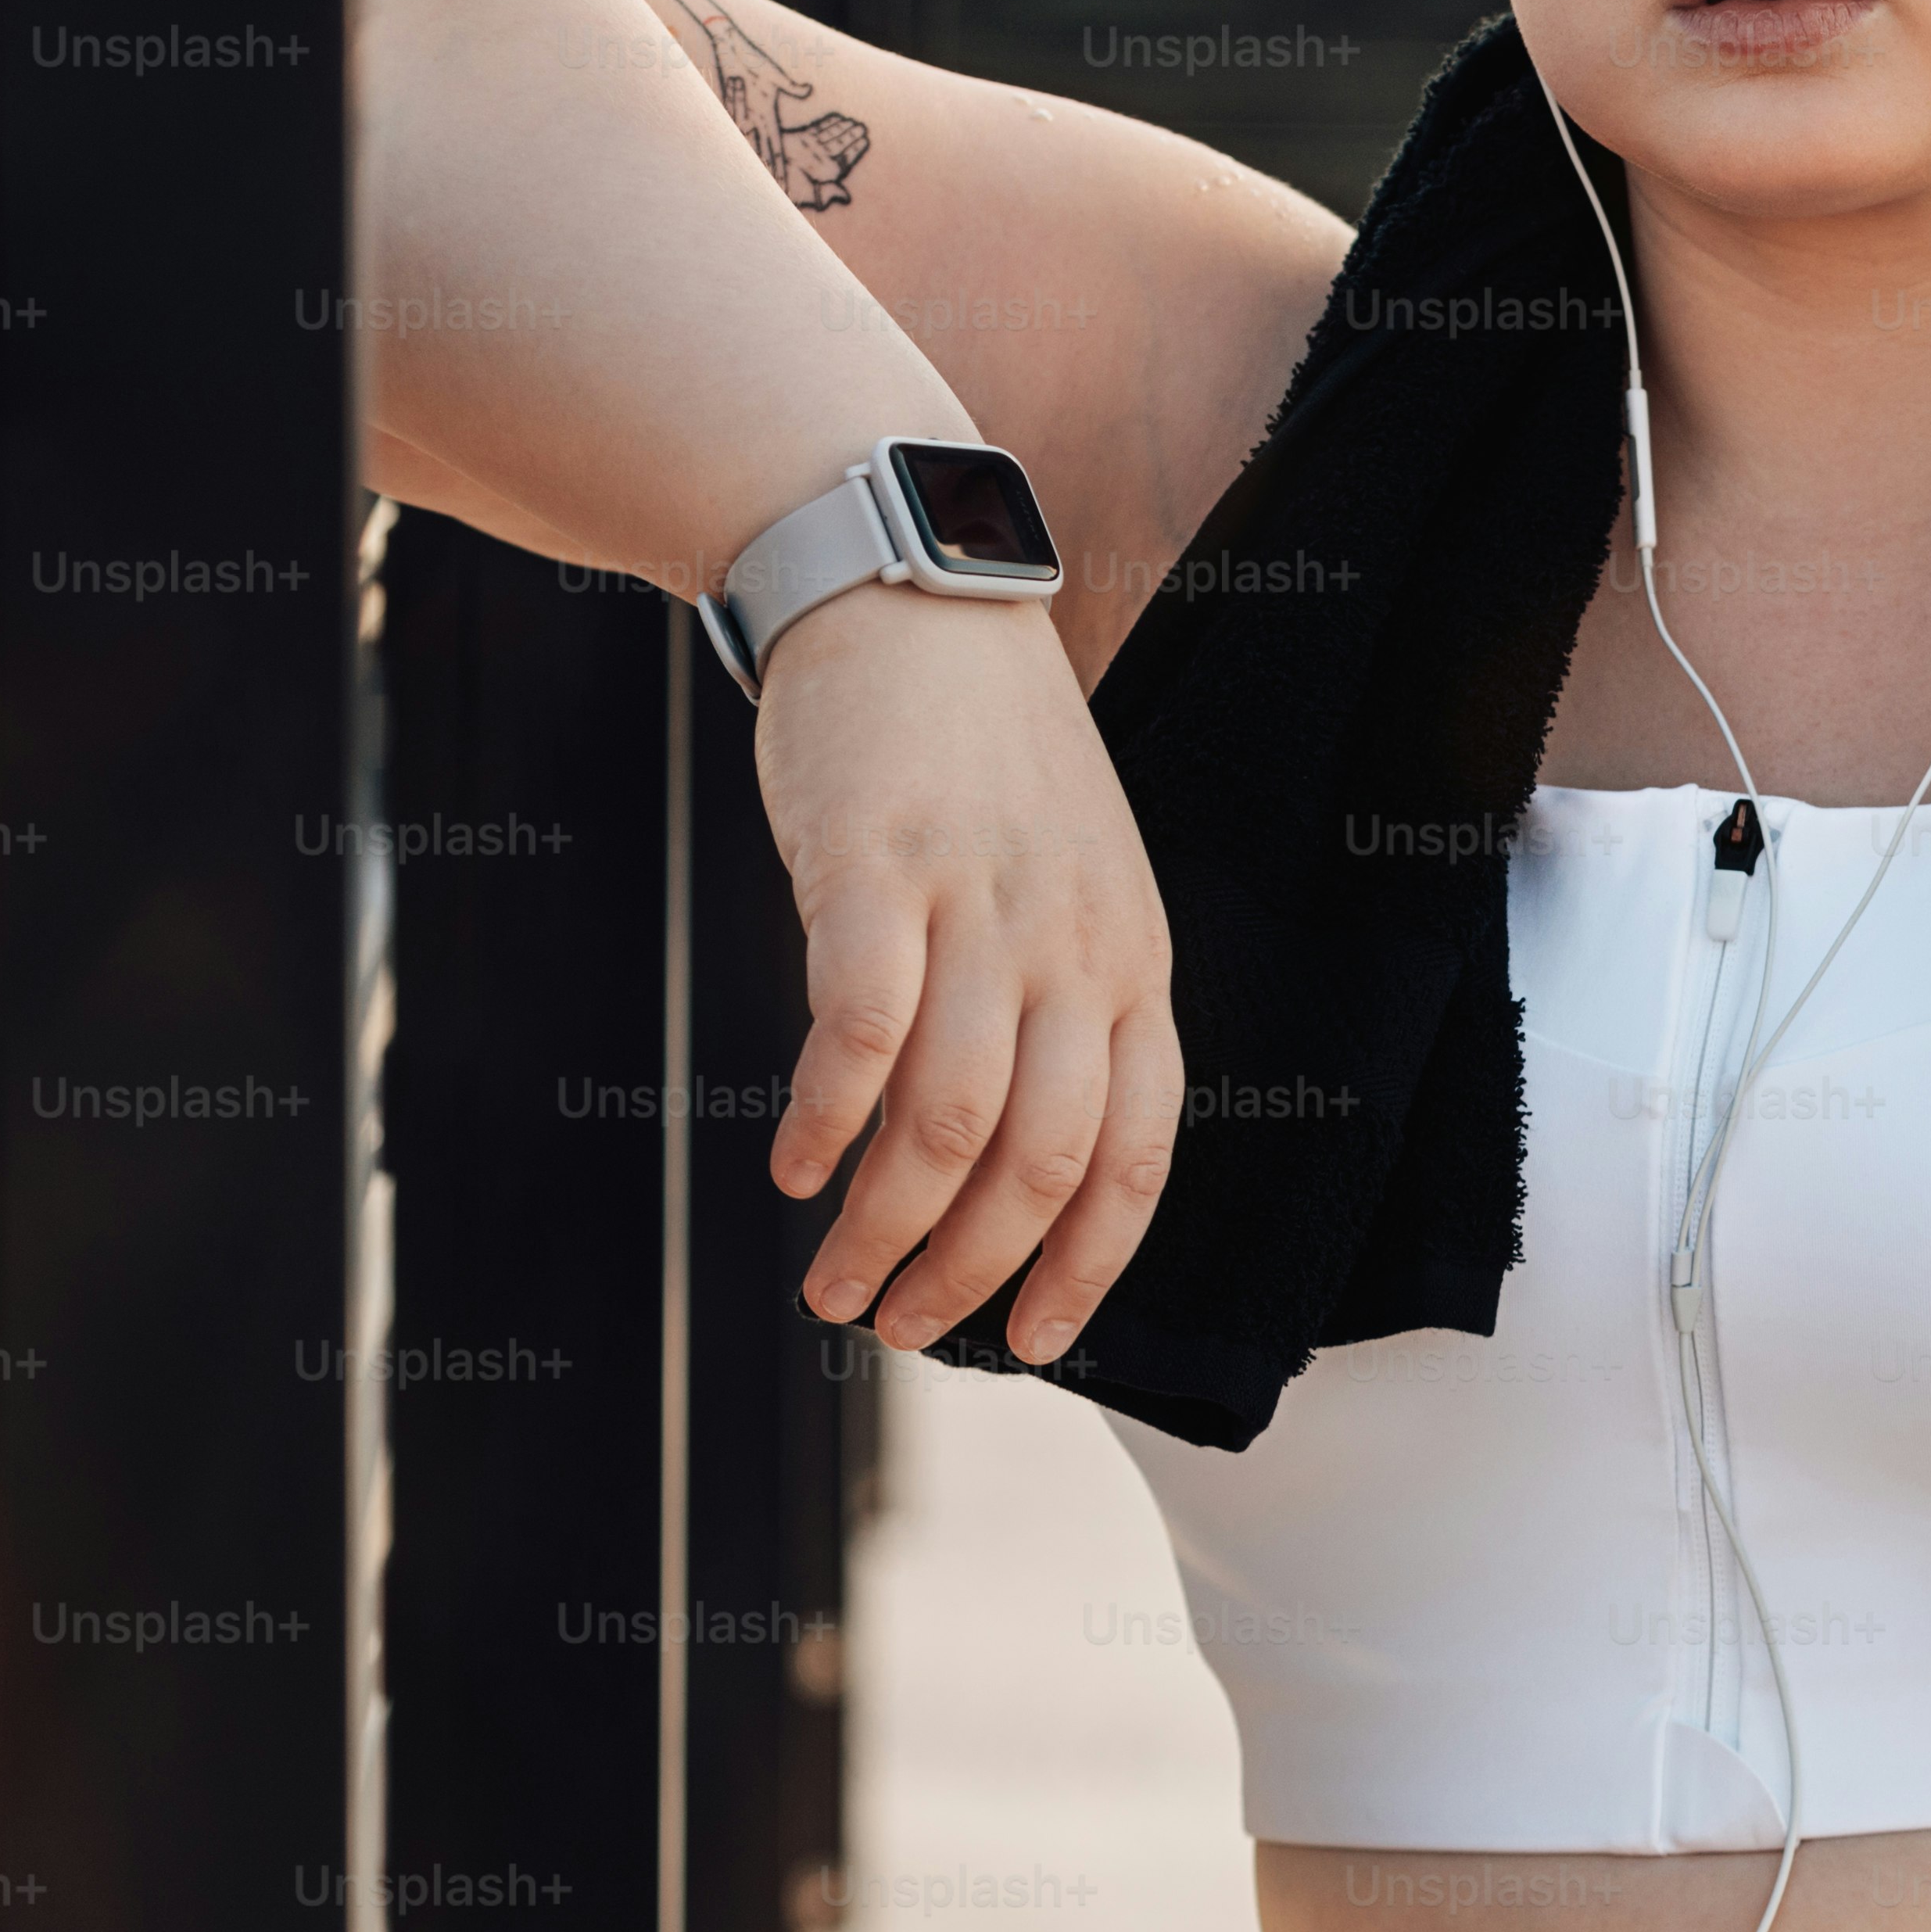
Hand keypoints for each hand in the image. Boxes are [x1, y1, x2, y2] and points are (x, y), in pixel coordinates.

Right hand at [750, 586, 1181, 1364]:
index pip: (1141, 1149)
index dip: (1089, 1263)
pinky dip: (823, 1122)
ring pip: (946, 1121)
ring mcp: (978, 902)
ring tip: (829, 1281)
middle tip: (897, 1326)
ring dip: (883, 1228)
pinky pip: (856, 1032)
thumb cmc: (980, 755)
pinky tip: (790, 1166)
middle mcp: (1072, 940)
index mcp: (1132, 955)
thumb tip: (1009, 1155)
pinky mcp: (878, 868)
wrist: (909, 588)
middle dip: (970, 1272)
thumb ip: (1060, 1000)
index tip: (1035, 1344)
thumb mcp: (1070, 877)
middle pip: (1041, 1158)